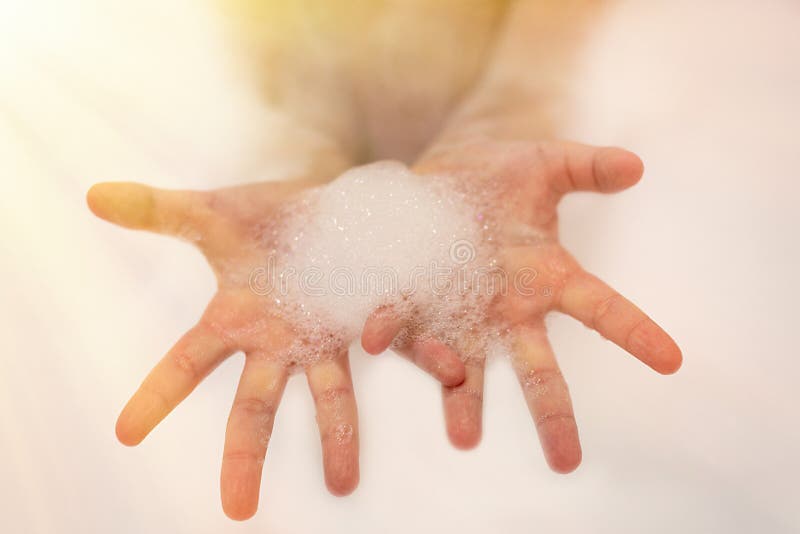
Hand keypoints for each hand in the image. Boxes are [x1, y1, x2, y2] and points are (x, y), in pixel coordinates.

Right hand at [87, 178, 464, 519]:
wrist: (323, 203)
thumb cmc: (262, 219)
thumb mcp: (213, 213)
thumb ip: (159, 210)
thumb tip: (92, 192)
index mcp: (236, 317)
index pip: (187, 361)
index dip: (157, 393)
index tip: (125, 432)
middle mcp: (279, 340)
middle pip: (256, 404)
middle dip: (244, 455)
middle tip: (238, 511)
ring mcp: (328, 335)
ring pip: (331, 392)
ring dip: (337, 435)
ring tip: (341, 485)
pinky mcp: (375, 313)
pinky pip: (400, 340)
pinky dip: (424, 354)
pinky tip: (453, 371)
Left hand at [361, 138, 682, 472]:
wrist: (435, 179)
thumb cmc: (497, 178)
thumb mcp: (543, 165)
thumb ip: (585, 168)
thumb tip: (636, 165)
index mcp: (549, 278)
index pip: (601, 308)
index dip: (635, 332)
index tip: (672, 360)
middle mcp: (508, 310)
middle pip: (538, 368)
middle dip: (552, 414)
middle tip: (566, 462)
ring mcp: (459, 314)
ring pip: (468, 366)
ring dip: (463, 399)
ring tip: (465, 437)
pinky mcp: (409, 303)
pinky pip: (402, 323)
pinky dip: (389, 328)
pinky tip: (373, 336)